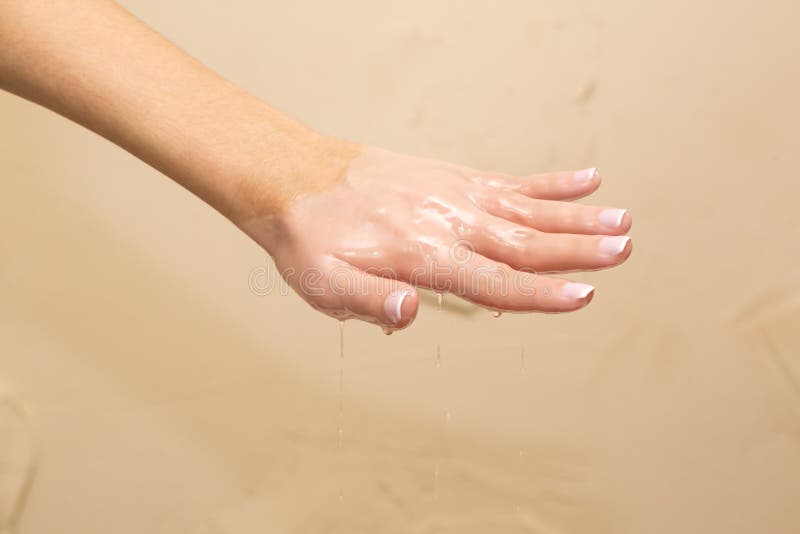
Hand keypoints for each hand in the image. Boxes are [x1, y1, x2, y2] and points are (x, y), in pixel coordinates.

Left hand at [241, 145, 632, 331]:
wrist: (299, 179)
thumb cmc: (313, 240)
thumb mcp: (323, 284)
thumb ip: (367, 302)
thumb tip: (409, 313)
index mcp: (424, 256)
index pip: (493, 282)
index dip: (540, 294)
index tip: (583, 296)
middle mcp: (450, 223)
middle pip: (524, 242)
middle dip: (577, 250)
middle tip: (624, 249)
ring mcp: (457, 197)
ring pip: (529, 210)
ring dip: (577, 217)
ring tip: (622, 220)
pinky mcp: (455, 180)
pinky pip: (511, 181)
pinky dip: (551, 183)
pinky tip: (585, 180)